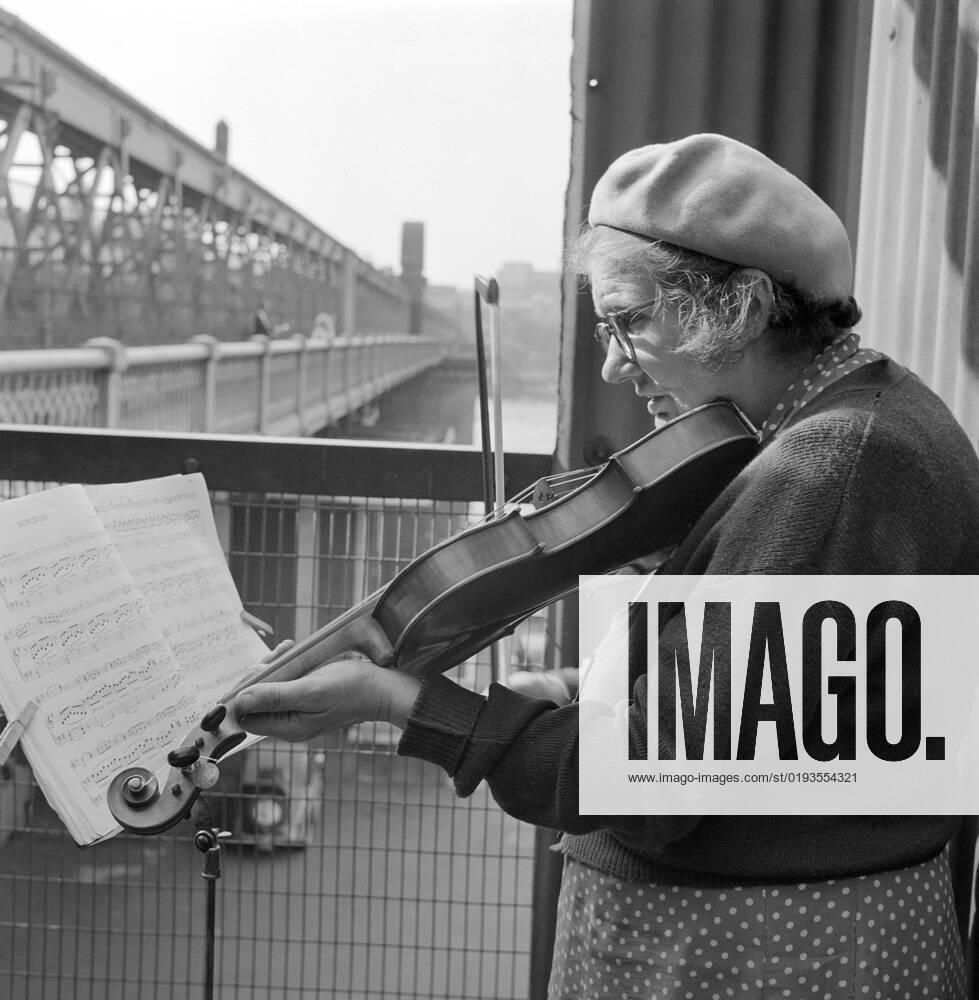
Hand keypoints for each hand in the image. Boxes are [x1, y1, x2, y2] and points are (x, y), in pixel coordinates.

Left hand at [232, 659, 422, 741]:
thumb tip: (240, 701)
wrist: (382, 688)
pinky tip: (291, 650)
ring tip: (284, 650)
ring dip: (271, 667)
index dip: (242, 696)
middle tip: (274, 657)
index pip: (246, 717)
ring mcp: (299, 710)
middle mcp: (289, 722)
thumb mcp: (311, 691)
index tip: (253, 672)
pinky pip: (285, 683)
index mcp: (287, 727)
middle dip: (258, 677)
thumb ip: (275, 697)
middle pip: (256, 702)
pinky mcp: (307, 697)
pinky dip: (284, 666)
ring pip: (269, 689)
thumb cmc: (351, 689)